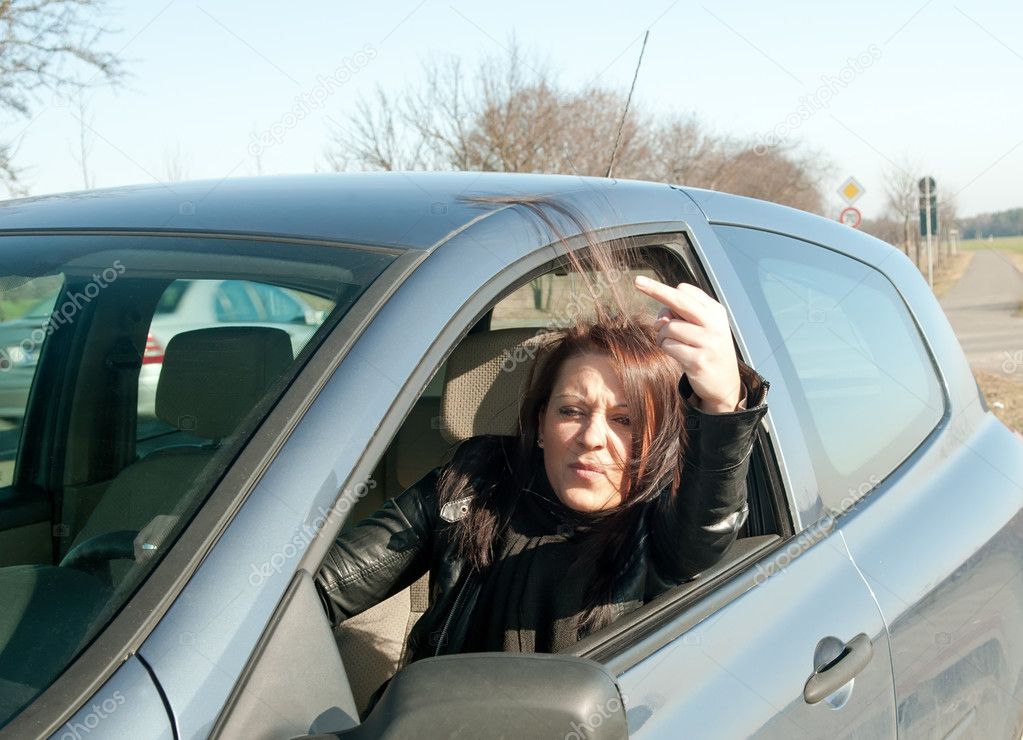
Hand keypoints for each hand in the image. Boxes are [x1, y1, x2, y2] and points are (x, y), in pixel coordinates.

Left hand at [633, 275, 741, 412]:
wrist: (725, 384)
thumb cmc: (707, 350)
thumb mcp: (702, 329)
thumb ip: (682, 317)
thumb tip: (661, 318)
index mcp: (715, 311)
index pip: (685, 291)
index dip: (667, 294)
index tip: (654, 293)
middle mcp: (714, 323)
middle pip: (678, 300)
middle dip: (655, 289)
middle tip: (636, 281)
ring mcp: (707, 342)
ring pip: (669, 327)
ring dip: (662, 335)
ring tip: (670, 343)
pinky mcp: (698, 360)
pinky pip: (668, 346)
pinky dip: (666, 348)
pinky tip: (678, 355)